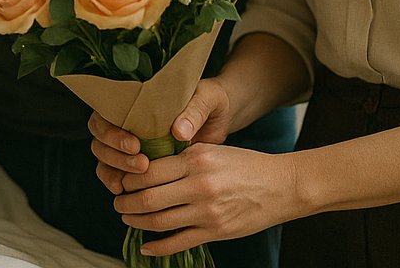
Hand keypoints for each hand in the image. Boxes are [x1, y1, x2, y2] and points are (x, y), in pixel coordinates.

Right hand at [89, 77, 234, 194]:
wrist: (222, 116)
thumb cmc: (210, 100)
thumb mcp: (205, 99)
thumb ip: (192, 112)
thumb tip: (177, 131)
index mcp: (136, 101)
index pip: (106, 116)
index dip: (113, 133)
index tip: (135, 145)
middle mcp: (128, 122)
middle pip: (101, 141)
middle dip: (116, 156)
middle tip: (141, 164)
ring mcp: (131, 143)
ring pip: (105, 159)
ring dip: (115, 171)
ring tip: (131, 184)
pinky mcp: (142, 161)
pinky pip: (117, 172)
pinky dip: (117, 182)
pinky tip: (124, 190)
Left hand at [109, 143, 298, 255]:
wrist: (282, 185)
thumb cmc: (245, 164)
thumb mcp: (212, 150)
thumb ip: (182, 158)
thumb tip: (148, 166)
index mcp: (195, 159)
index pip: (148, 170)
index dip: (128, 178)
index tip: (122, 181)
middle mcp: (199, 185)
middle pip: (148, 197)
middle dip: (125, 202)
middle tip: (118, 202)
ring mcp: (207, 211)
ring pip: (160, 221)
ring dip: (137, 222)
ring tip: (127, 218)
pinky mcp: (216, 231)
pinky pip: (180, 242)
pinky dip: (158, 248)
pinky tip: (146, 247)